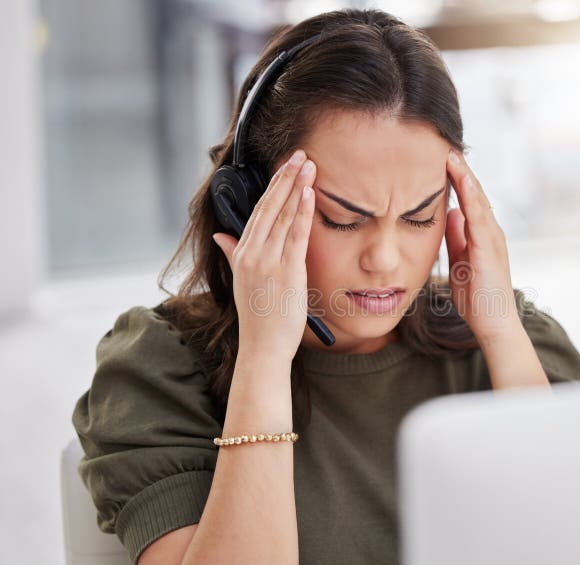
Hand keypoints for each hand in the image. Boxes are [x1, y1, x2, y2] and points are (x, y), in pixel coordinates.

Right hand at [212, 149, 315, 362]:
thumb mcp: (242, 281)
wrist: (263, 346)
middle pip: (269, 207)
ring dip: (296, 187)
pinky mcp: (286, 271)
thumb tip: (221, 236)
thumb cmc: (258, 317)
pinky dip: (302, 212)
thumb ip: (233, 254)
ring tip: (307, 165)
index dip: (272, 187)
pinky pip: (295, 235)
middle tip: (298, 155)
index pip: (258, 212)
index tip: (285, 168)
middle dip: (284, 178)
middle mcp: (252, 253)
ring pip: (282, 216)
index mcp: (241, 254)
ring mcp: (268, 261)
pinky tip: (309, 193)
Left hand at [445, 149, 518, 344]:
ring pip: (478, 199)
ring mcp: (492, 238)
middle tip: (444, 147)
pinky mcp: (489, 247)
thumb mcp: (460, 261)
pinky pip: (479, 214)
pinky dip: (470, 194)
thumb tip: (450, 215)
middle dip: (460, 170)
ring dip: (464, 175)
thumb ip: (457, 238)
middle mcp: (490, 232)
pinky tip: (461, 178)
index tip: (442, 160)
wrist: (492, 323)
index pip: (469, 200)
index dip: (457, 180)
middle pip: (475, 193)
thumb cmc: (476, 297)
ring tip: (450, 154)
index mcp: (482, 235)